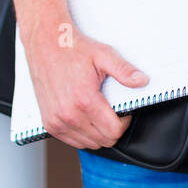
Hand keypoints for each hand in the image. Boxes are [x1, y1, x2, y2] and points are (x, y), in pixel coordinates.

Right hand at [24, 20, 149, 149]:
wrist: (45, 44)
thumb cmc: (72, 49)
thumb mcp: (103, 54)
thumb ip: (124, 70)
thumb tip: (142, 81)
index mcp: (84, 100)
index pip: (113, 131)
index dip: (124, 122)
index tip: (123, 111)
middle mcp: (68, 114)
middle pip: (103, 141)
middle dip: (112, 128)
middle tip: (112, 110)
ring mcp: (56, 121)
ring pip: (88, 144)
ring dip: (98, 133)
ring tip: (98, 112)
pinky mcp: (49, 124)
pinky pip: (72, 141)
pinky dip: (82, 134)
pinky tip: (85, 117)